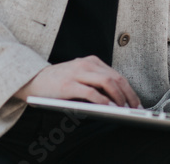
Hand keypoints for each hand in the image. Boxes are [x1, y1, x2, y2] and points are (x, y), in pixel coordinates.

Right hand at [13, 55, 141, 107]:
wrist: (33, 80)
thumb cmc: (59, 81)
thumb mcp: (80, 76)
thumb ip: (96, 82)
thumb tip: (118, 100)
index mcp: (91, 61)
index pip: (116, 75)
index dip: (129, 89)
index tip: (136, 102)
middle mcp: (86, 64)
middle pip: (115, 78)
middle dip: (128, 94)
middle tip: (135, 107)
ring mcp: (77, 73)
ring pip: (106, 82)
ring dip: (118, 97)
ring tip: (124, 109)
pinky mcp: (68, 84)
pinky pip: (90, 92)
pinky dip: (102, 100)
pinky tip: (108, 107)